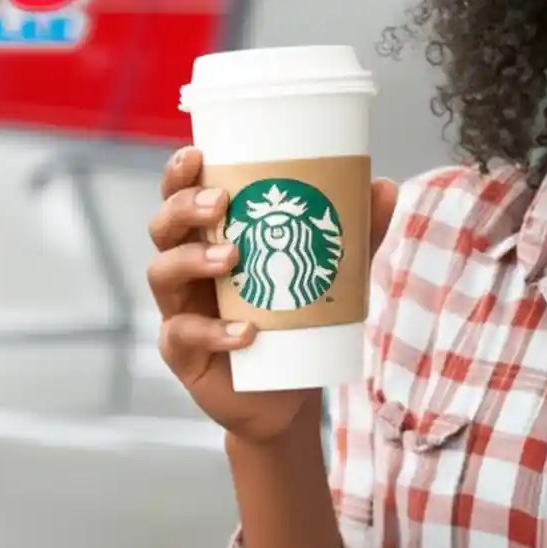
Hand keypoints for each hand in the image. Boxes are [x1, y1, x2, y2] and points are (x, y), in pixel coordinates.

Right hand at [147, 147, 398, 442]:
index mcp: (208, 239)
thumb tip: (385, 186)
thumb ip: (352, 234)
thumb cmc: (295, 320)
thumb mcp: (325, 272)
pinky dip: (214, 331)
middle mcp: (185, 269)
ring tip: (231, 258)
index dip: (178, 174)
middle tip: (220, 203)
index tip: (198, 154)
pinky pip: (184, 335)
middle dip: (182, 207)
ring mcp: (178, 311)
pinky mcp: (182, 353)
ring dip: (192, 259)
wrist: (287, 393)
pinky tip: (246, 331)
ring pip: (162, 274)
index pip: (179, 196)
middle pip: (162, 227)